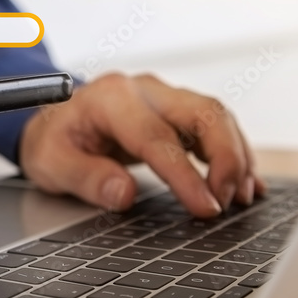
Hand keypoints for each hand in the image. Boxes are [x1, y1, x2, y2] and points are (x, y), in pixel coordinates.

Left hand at [19, 73, 264, 216]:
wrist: (53, 122)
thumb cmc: (53, 140)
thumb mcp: (51, 163)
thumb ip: (85, 177)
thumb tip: (123, 193)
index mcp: (111, 99)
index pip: (157, 136)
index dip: (185, 174)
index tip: (206, 207)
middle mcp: (145, 90)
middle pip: (202, 113)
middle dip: (226, 158)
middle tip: (229, 202)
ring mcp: (165, 97)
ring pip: (217, 117)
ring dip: (236, 156)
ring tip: (242, 197)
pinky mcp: (178, 112)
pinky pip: (216, 126)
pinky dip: (236, 153)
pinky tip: (246, 182)